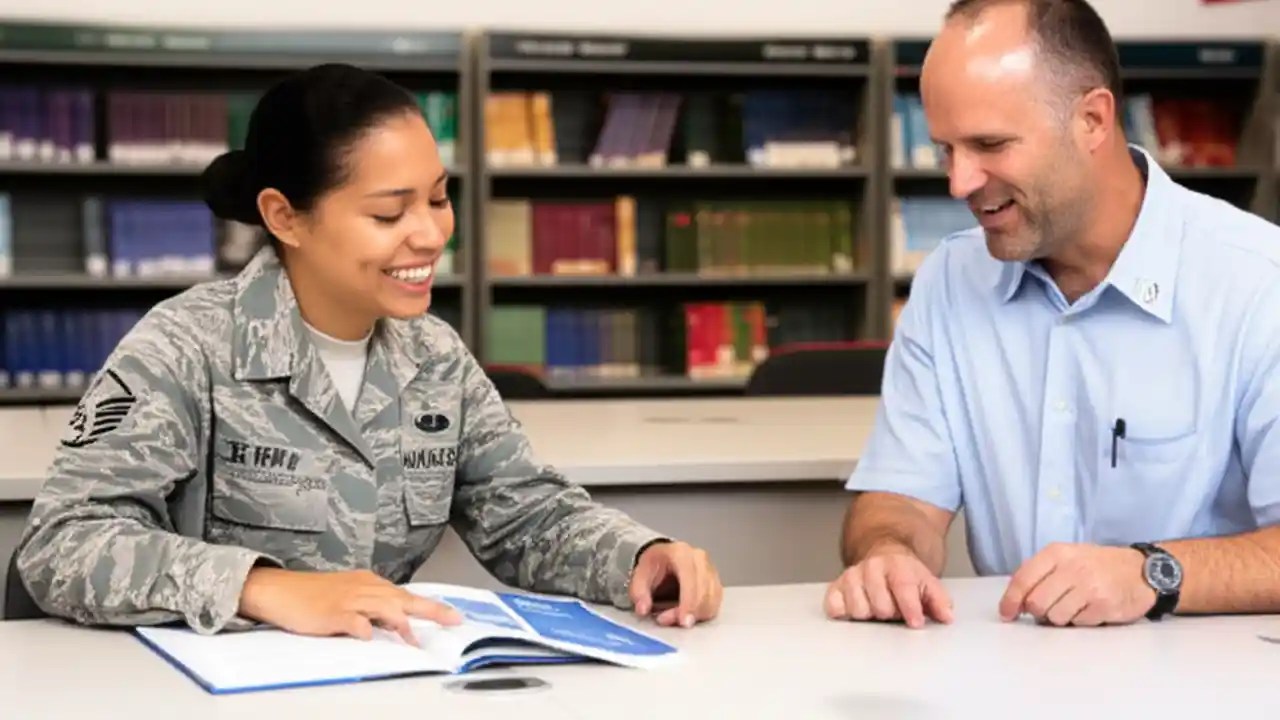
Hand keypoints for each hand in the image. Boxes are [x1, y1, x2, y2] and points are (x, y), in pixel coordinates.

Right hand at [237, 567, 462, 644]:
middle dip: (431, 609)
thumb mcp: (348, 597)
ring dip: (400, 622)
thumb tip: (395, 625)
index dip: (430, 606)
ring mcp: (347, 600)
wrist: (279, 590)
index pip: (406, 595)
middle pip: (403, 598)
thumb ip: (372, 609)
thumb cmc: (313, 595)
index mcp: (369, 584)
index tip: (453, 616)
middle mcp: (363, 588)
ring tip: (414, 639)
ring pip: (382, 606)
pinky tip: (368, 635)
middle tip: (454, 620)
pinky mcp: (330, 613)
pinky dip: (362, 626)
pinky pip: (351, 619)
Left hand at [629, 541, 721, 627]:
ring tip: (674, 617)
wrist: (664, 558)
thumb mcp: (640, 574)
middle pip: (704, 592)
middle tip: (668, 620)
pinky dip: (702, 614)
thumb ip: (639, 592)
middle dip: (689, 612)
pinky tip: (687, 614)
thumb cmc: (655, 564)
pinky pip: (715, 604)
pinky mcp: (716, 583)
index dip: (688, 602)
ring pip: (711, 600)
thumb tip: (643, 609)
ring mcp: (711, 570)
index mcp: (681, 553)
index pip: (691, 579)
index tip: (682, 621)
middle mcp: (700, 559)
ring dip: (695, 615)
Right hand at [824, 543, 953, 628]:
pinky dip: (844, 613)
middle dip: (891, 614)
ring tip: (877, 608)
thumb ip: (940, 601)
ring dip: (870, 615)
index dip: (910, 607)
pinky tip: (857, 609)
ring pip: (857, 610)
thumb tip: (946, 616)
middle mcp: (871, 568)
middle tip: (895, 610)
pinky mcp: (835, 587)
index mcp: (896, 565)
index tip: (915, 623)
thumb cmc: (906, 575)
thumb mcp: (928, 584)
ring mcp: (850, 576)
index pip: (902, 587)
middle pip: (880, 606)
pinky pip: (834, 608)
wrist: (884, 555)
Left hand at [999, 543, 1154, 626]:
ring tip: (1075, 605)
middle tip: (1051, 607)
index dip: (1011, 600)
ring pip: (1055, 617)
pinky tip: (1091, 608)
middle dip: (1039, 611)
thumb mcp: (1066, 558)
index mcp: (1057, 553)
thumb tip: (1015, 602)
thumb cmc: (1097, 565)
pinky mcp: (1104, 605)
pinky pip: (1078, 623)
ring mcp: (1089, 586)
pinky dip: (1081, 620)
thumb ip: (1040, 574)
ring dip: (1061, 617)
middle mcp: (1072, 568)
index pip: (1023, 578)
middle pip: (1037, 603)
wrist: (1140, 571)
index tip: (1006, 614)